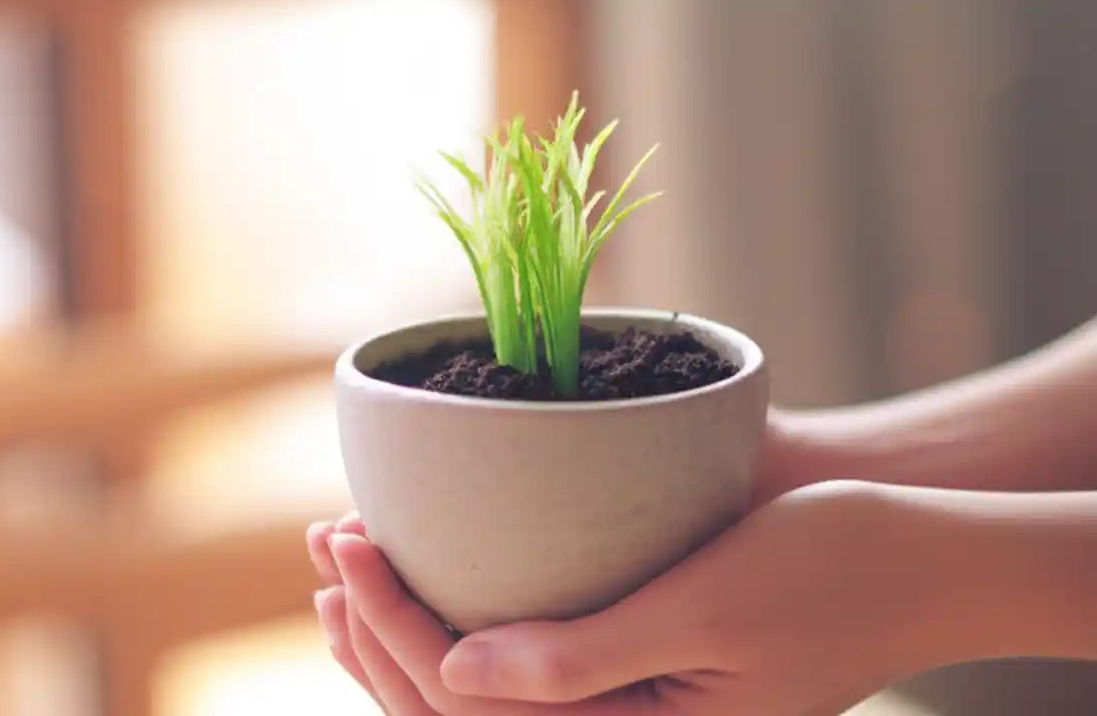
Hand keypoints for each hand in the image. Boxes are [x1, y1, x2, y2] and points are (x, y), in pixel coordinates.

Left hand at [308, 481, 954, 714]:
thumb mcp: (705, 611)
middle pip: (460, 715)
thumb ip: (580, 661)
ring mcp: (629, 713)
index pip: (472, 706)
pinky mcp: (635, 676)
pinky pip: (525, 670)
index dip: (392, 626)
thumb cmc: (827, 568)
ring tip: (347, 563)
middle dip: (376, 633)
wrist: (916, 560)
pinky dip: (462, 628)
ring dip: (405, 633)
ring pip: (482, 696)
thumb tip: (452, 676)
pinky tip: (429, 585)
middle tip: (326, 546)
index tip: (345, 544)